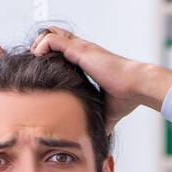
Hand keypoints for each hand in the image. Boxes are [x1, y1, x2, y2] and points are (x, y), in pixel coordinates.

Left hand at [30, 28, 171, 132]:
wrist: (136, 87)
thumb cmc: (127, 97)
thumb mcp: (109, 112)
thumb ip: (103, 122)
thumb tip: (102, 138)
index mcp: (87, 61)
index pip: (63, 48)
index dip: (49, 56)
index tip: (42, 73)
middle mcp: (82, 51)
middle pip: (53, 36)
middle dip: (40, 47)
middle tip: (35, 67)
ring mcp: (80, 48)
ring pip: (49, 33)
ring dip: (38, 46)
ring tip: (35, 64)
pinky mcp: (79, 50)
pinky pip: (51, 40)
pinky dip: (42, 47)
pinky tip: (41, 62)